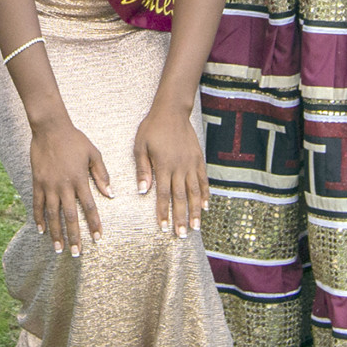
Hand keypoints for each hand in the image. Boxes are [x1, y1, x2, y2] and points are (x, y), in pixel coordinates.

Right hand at [29, 116, 110, 254]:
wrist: (50, 128)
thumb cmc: (74, 139)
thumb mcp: (93, 153)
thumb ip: (101, 174)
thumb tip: (111, 194)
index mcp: (79, 179)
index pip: (89, 207)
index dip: (93, 224)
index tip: (97, 239)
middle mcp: (63, 186)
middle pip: (69, 217)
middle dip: (74, 236)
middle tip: (76, 253)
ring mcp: (48, 185)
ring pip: (52, 215)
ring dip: (56, 233)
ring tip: (58, 249)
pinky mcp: (37, 182)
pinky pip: (37, 204)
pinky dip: (39, 218)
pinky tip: (41, 231)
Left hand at [133, 101, 209, 236]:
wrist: (172, 111)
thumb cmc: (152, 128)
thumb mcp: (140, 145)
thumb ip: (143, 169)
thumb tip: (142, 191)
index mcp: (164, 165)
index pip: (163, 194)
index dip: (164, 212)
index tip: (164, 228)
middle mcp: (180, 167)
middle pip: (181, 198)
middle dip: (181, 218)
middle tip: (181, 235)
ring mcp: (191, 164)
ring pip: (195, 192)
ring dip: (194, 211)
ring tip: (195, 227)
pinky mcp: (198, 159)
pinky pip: (203, 180)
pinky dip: (205, 194)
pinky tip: (205, 207)